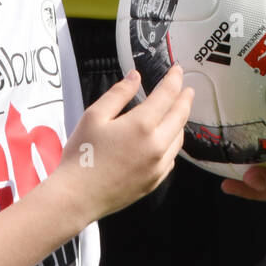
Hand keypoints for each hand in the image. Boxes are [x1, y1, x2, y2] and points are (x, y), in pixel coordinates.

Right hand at [58, 66, 192, 221]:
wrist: (78, 196)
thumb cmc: (83, 154)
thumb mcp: (95, 115)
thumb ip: (118, 93)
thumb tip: (135, 77)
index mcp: (142, 125)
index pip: (167, 95)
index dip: (174, 79)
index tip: (177, 69)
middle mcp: (157, 146)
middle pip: (180, 116)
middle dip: (185, 99)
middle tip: (187, 88)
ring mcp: (158, 166)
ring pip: (179, 139)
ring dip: (181, 122)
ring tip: (177, 112)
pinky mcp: (154, 182)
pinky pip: (171, 158)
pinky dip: (173, 144)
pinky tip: (166, 140)